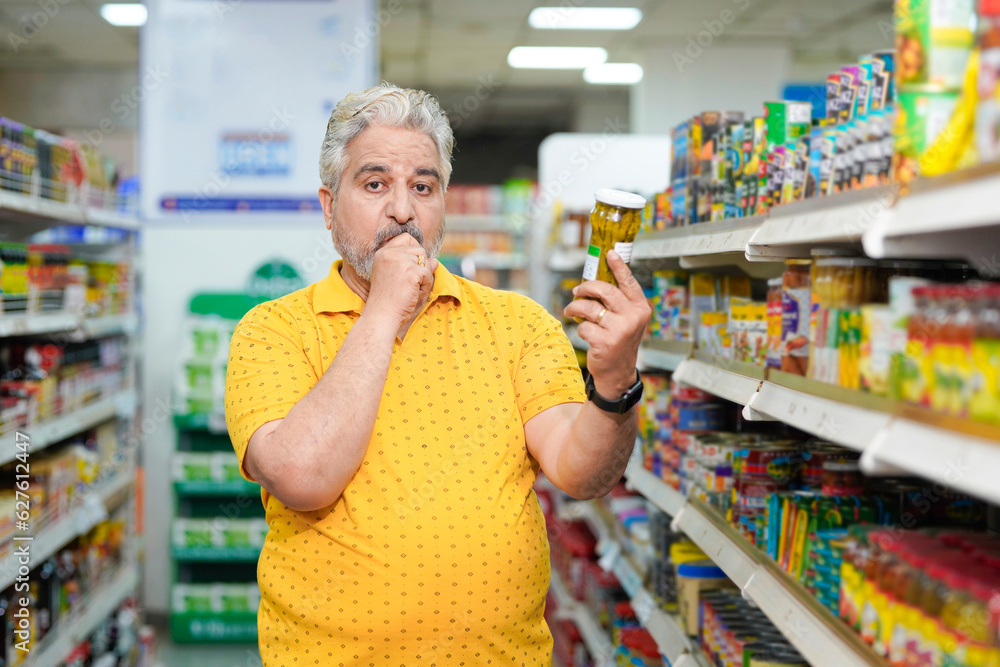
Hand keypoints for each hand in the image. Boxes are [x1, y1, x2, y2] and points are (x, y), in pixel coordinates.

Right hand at [367, 232, 438, 326]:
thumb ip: (413, 264)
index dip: (414, 251)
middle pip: (420, 250)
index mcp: (383, 252)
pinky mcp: (411, 271)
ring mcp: (400, 261)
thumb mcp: (398, 277)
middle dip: (420, 267)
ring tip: (411, 289)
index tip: (410, 267)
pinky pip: (428, 274)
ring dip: (423, 277)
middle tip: (409, 284)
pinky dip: (425, 286)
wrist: (382, 315)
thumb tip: (434, 261)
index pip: (407, 238)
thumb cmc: (388, 299)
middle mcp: (390, 253)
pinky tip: (413, 293)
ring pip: (426, 261)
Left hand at [563, 250, 650, 397]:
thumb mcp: (625, 320)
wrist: (617, 372)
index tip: (609, 253)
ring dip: (575, 308)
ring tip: (571, 311)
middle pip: (605, 290)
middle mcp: (633, 317)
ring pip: (589, 307)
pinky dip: (580, 328)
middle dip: (586, 287)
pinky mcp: (605, 341)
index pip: (628, 282)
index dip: (618, 266)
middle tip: (576, 291)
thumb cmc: (618, 340)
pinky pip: (583, 326)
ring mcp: (620, 329)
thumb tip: (594, 279)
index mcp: (640, 308)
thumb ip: (616, 302)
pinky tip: (585, 334)